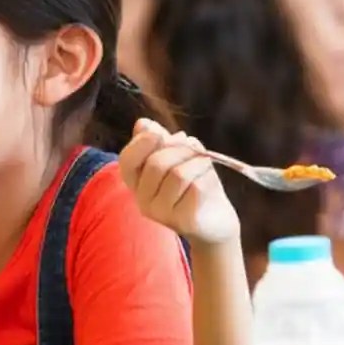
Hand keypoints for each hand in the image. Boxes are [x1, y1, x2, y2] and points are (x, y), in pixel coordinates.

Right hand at [119, 119, 239, 244]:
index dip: (141, 143)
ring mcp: (162, 214)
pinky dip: (207, 177)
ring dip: (198, 163)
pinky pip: (196, 188)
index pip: (127, 161)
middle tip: (195, 150)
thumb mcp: (177, 158)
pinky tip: (210, 180)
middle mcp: (143, 200)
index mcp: (137, 183)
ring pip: (179, 174)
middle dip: (180, 150)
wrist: (216, 221)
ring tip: (205, 165)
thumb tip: (143, 123)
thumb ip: (160, 142)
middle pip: (156, 164)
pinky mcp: (183, 221)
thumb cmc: (194, 185)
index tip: (159, 133)